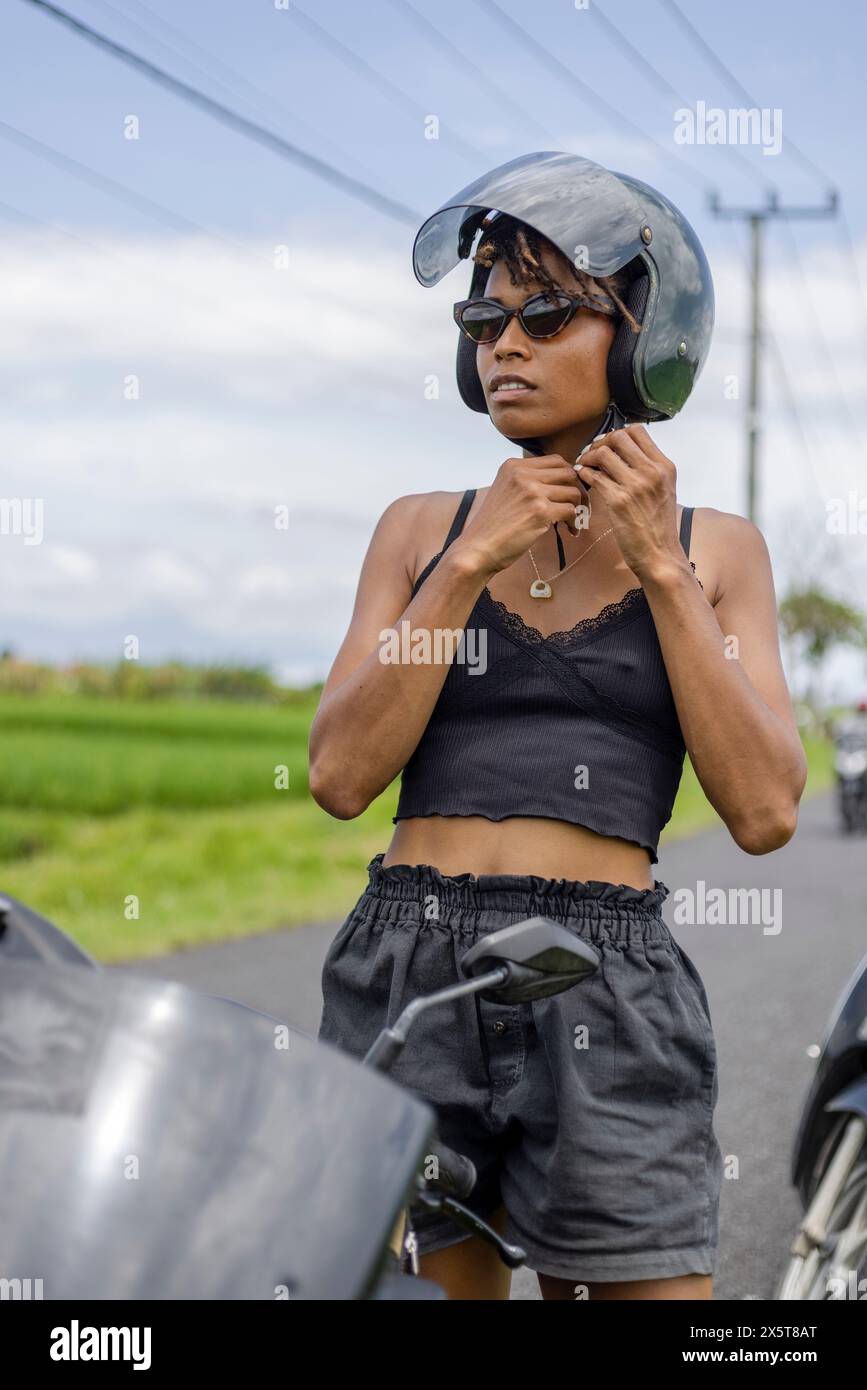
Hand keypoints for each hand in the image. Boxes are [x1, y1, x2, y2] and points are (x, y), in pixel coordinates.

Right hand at [453, 455, 583, 577]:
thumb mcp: (506, 490)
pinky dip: (574, 522)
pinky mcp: (540, 511)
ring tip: (572, 522)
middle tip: (578, 506)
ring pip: (573, 492)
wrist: (478, 548)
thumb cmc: (494, 525)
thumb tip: (565, 481)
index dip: (568, 476)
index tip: (569, 491)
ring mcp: (532, 492)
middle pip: (568, 473)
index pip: (556, 460)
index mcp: (514, 466)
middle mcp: (523, 474)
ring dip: (578, 508)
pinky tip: (570, 531)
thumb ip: (528, 481)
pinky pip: (571, 510)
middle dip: (578, 490)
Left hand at [575, 424, 684, 580]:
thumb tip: (625, 452)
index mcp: (664, 466)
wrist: (660, 554)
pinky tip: (583, 478)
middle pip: (618, 436)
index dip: (617, 434)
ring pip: (603, 453)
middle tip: (592, 455)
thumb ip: (650, 469)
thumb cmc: (659, 525)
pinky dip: (584, 473)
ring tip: (585, 466)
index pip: (638, 430)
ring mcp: (635, 485)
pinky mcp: (618, 501)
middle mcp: (652, 472)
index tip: (608, 445)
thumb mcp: (664, 490)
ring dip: (589, 457)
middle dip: (600, 442)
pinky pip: (594, 476)